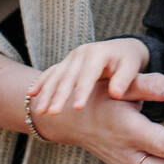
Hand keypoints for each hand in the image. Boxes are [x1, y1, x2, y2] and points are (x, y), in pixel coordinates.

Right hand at [27, 37, 149, 113]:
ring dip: (47, 93)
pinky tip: (31, 95)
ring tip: (40, 111)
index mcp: (98, 53)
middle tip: (53, 113)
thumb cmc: (128, 61)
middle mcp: (81, 53)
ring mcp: (72, 57)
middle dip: (59, 95)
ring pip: (56, 76)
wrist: (122, 49)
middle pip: (68, 76)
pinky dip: (41, 83)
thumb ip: (124, 79)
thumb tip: (115, 94)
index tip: (77, 108)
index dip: (82, 91)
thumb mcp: (131, 67)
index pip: (88, 75)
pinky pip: (51, 73)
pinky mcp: (66, 63)